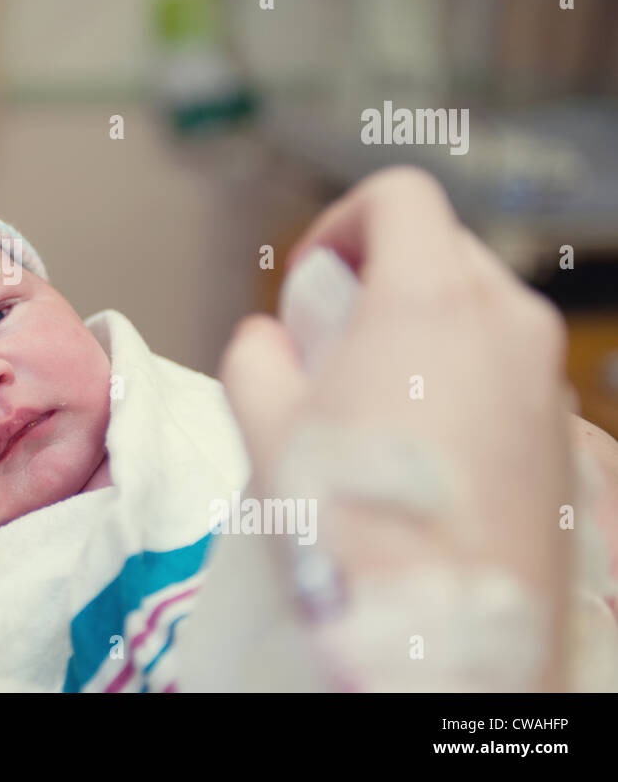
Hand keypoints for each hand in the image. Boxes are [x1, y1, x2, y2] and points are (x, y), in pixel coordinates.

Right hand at [219, 166, 573, 687]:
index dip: (339, 223)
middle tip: (332, 341)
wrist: (446, 627)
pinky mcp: (564, 428)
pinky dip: (463, 373)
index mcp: (428, 299)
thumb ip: (256, 353)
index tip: (311, 282)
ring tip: (375, 399)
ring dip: (422, 324)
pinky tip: (423, 443)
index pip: (397, 194)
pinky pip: (508, 365)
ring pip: (479, 306)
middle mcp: (505, 319)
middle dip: (380, 273)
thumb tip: (271, 340)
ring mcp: (544, 375)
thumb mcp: (265, 425)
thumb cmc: (352, 523)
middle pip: (441, 245)